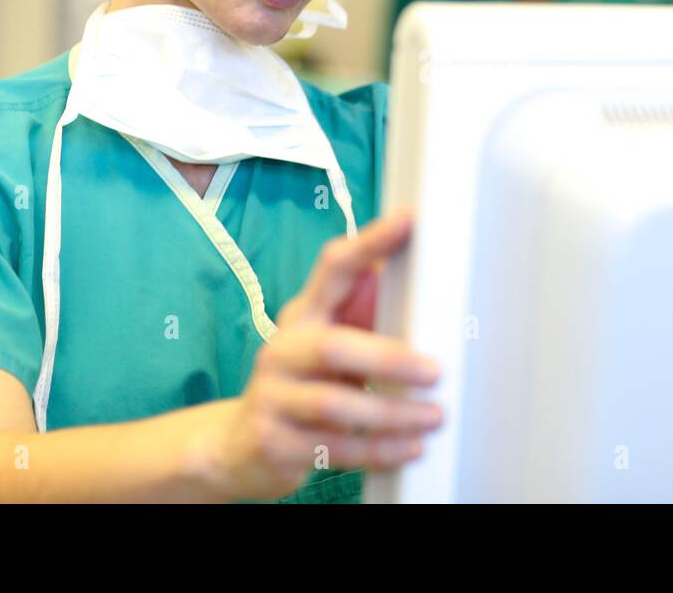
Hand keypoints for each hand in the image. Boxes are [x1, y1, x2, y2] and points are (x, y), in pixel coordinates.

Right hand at [205, 210, 441, 499]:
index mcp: (303, 315)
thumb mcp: (328, 342)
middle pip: (332, 347)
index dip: (370, 243)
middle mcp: (282, 350)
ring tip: (433, 417)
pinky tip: (409, 448)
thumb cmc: (301, 382)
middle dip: (388, 359)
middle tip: (434, 371)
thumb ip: (365, 312)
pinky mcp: (274, 444)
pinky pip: (334, 448)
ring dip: (391, 414)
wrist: (238, 444)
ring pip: (334, 405)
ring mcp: (273, 397)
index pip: (333, 267)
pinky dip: (377, 450)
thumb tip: (417, 278)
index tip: (407, 221)